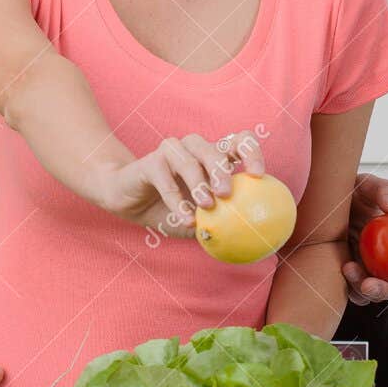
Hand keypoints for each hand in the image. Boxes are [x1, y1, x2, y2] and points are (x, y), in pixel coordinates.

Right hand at [93, 131, 264, 237]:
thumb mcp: (199, 221)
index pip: (239, 142)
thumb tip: (251, 244)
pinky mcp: (150, 161)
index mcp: (212, 156)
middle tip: (227, 194)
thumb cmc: (169, 210)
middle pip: (215, 148)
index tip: (258, 175)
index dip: (252, 153)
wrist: (128, 202)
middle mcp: (194, 148)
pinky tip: (185, 218)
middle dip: (223, 170)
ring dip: (199, 183)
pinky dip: (176, 199)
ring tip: (207, 206)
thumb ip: (222, 226)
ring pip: (189, 159)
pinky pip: (164, 177)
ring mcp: (171, 152)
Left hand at [342, 172, 387, 303]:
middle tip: (368, 285)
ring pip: (369, 294)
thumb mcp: (368, 185)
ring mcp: (366, 270)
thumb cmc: (352, 193)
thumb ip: (385, 190)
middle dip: (383, 292)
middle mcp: (387, 262)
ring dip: (361, 289)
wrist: (324, 200)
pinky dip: (347, 287)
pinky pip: (350, 290)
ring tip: (348, 268)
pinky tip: (339, 270)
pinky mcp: (348, 274)